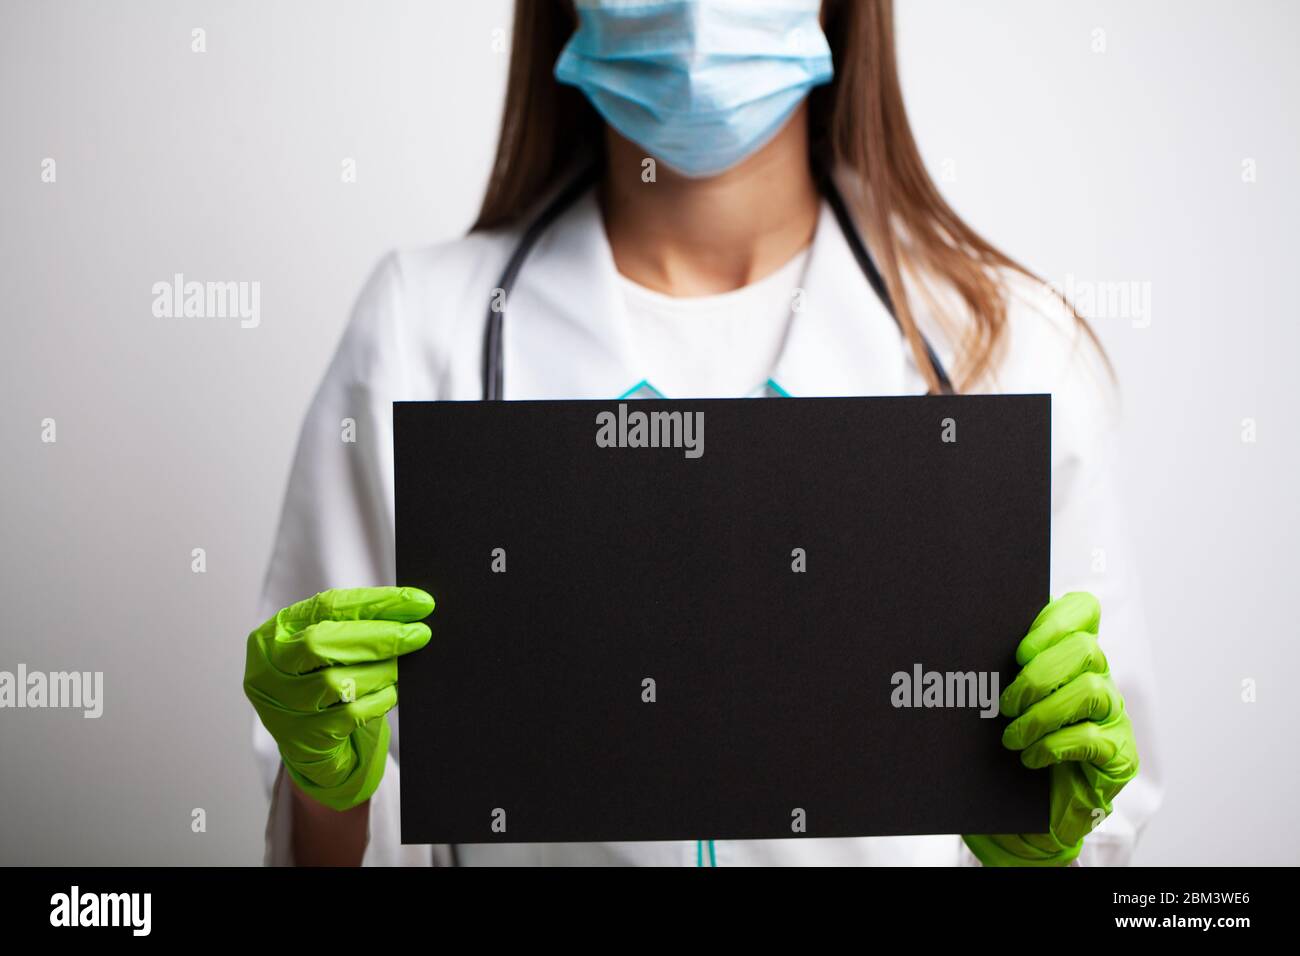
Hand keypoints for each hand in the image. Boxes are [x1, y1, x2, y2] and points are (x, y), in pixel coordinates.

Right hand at [243, 586, 434, 810]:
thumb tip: (412, 610)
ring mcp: (281, 706)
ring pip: (337, 682)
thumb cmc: (323, 683)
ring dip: (383, 671)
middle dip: (378, 637)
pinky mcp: (302, 738)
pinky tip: (392, 692)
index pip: (327, 606)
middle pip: (321, 642)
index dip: (377, 602)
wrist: (311, 745)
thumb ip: (357, 626)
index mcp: (274, 634)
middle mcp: (268, 669)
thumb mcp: (330, 648)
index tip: (418, 602)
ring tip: (404, 666)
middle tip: (420, 634)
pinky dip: (379, 700)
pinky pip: (349, 714)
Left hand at [963, 592, 1138, 865]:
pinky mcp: (1118, 752)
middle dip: (1038, 675)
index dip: (1054, 621)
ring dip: (1042, 714)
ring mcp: (1114, 713)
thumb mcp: (1011, 698)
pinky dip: (1052, 746)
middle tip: (1006, 704)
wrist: (1045, 801)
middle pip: (1085, 649)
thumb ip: (1002, 670)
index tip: (1019, 651)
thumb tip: (963, 651)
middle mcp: (1101, 676)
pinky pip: (1091, 738)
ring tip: (1013, 735)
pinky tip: (1031, 757)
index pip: (1083, 610)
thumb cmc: (1025, 738)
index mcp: (1074, 655)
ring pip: (1090, 691)